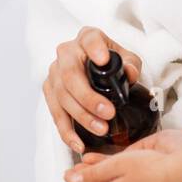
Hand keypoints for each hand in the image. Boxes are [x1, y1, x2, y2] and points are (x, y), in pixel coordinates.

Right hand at [42, 27, 142, 153]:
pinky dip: (66, 130)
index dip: (94, 49)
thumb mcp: (128, 59)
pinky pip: (55, 113)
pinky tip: (78, 143)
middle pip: (70, 75)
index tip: (103, 60)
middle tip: (108, 112)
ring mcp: (55, 72)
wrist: (95, 68)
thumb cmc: (112, 62)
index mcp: (88, 38)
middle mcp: (66, 53)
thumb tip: (130, 73)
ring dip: (81, 116)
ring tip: (101, 129)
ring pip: (62, 96)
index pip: (90, 39)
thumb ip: (132, 64)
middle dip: (88, 97)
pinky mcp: (49, 90)